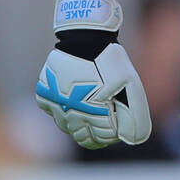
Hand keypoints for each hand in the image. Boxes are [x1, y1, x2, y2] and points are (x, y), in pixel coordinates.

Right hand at [35, 0, 151, 148]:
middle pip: (83, 138)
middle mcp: (71, 115)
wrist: (85, 39)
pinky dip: (62, 107)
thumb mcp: (132, 86)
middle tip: (102, 116)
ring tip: (88, 103)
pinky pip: (53, 111)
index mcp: (94, 115)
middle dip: (95, 131)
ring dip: (78, 120)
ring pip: (67, 127)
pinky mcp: (44, 97)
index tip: (115, 122)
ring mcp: (55, 107)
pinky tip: (72, 94)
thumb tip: (132, 139)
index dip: (112, 134)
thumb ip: (135, 115)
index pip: (102, 140)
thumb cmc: (111, 63)